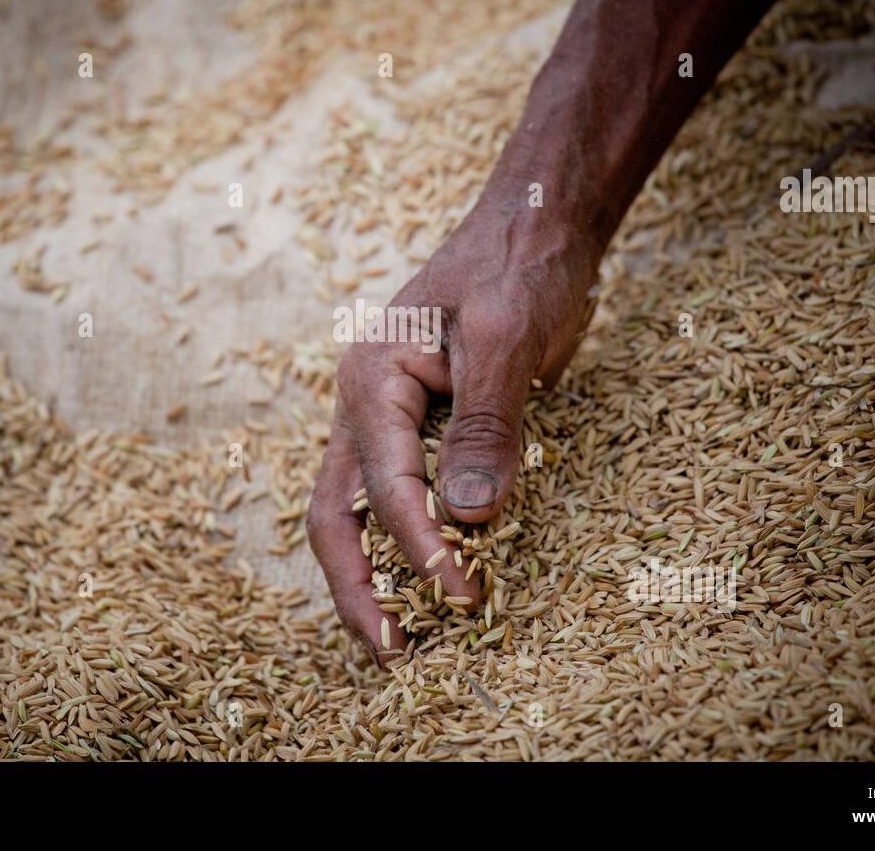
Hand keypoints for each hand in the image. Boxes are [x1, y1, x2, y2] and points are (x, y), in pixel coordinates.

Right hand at [307, 205, 600, 664]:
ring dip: (375, 576)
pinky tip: (428, 579)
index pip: (385, 484)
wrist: (536, 223)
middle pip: (338, 514)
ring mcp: (387, 417)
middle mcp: (364, 404)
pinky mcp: (420, 426)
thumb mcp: (507, 336)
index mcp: (371, 379)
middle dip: (358, 588)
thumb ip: (486, 424)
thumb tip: (470, 519)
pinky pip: (397, 495)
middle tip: (394, 652)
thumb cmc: (520, 264)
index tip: (464, 598)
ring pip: (358, 511)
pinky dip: (406, 544)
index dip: (420, 549)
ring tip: (402, 638)